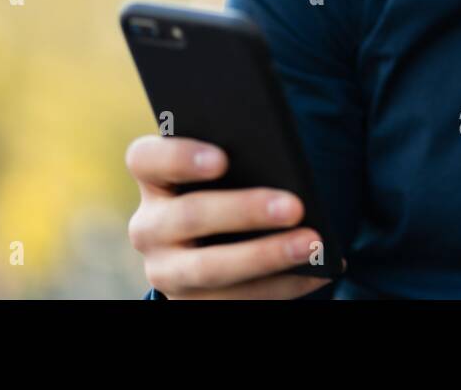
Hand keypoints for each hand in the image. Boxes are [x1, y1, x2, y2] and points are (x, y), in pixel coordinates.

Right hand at [125, 135, 339, 298]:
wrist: (212, 244)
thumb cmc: (229, 187)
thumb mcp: (228, 170)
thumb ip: (243, 158)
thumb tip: (288, 168)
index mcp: (154, 178)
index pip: (146, 160)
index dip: (180, 157)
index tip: (223, 159)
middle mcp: (149, 226)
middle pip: (189, 215)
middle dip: (245, 211)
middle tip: (295, 207)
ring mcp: (165, 270)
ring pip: (209, 268)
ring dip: (266, 256)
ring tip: (312, 244)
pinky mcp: (188, 303)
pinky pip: (234, 299)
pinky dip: (281, 285)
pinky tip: (314, 271)